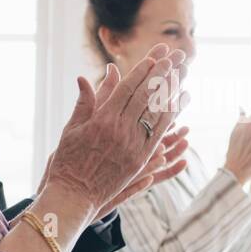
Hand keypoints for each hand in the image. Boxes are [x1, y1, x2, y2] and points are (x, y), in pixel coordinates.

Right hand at [43, 44, 188, 218]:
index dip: (143, 70)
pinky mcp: (140, 160)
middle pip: (147, 96)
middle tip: (176, 56)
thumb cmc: (68, 161)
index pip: (128, 88)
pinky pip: (160, 133)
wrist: (75, 195)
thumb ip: (83, 103)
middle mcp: (121, 130)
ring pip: (157, 113)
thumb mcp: (71, 129)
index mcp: (103, 120)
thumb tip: (82, 78)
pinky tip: (179, 102)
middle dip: (162, 73)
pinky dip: (171, 116)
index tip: (156, 56)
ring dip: (171, 91)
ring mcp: (133, 146)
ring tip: (182, 73)